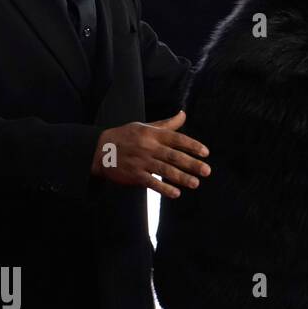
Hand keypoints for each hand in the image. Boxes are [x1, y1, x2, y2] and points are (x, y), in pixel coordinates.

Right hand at [91, 110, 210, 198]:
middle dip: (192, 164)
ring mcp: (141, 161)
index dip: (192, 145)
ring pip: (165, 170)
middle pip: (174, 156)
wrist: (100, 149)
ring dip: (181, 177)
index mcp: (152, 134)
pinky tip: (176, 193)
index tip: (205, 153)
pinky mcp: (134, 175)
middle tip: (207, 171)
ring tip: (195, 183)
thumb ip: (166, 124)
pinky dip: (163, 188)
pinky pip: (151, 182)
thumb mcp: (144, 127)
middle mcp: (148, 147)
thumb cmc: (126, 137)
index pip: (176, 138)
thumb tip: (183, 115)